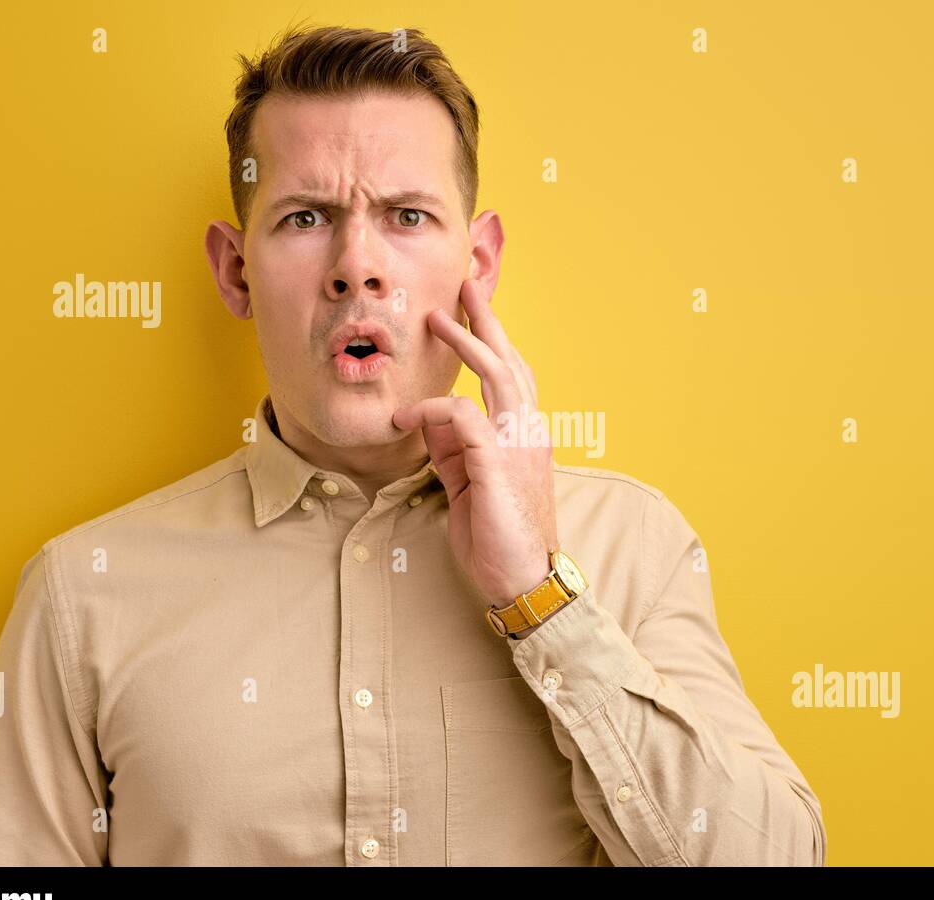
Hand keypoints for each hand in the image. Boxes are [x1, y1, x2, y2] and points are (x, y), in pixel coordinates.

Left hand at [392, 279, 557, 606]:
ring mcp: (518, 443)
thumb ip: (454, 446)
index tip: (473, 310)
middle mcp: (529, 430)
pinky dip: (430, 410)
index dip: (494, 339)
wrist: (524, 579)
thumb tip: (429, 418)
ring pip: (496, 374)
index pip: (512, 374)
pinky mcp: (498, 461)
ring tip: (437, 319)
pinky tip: (404, 417)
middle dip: (487, 320)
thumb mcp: (469, 481)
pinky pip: (461, 416)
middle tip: (465, 286)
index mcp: (526, 434)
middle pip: (510, 360)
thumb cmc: (498, 535)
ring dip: (466, 342)